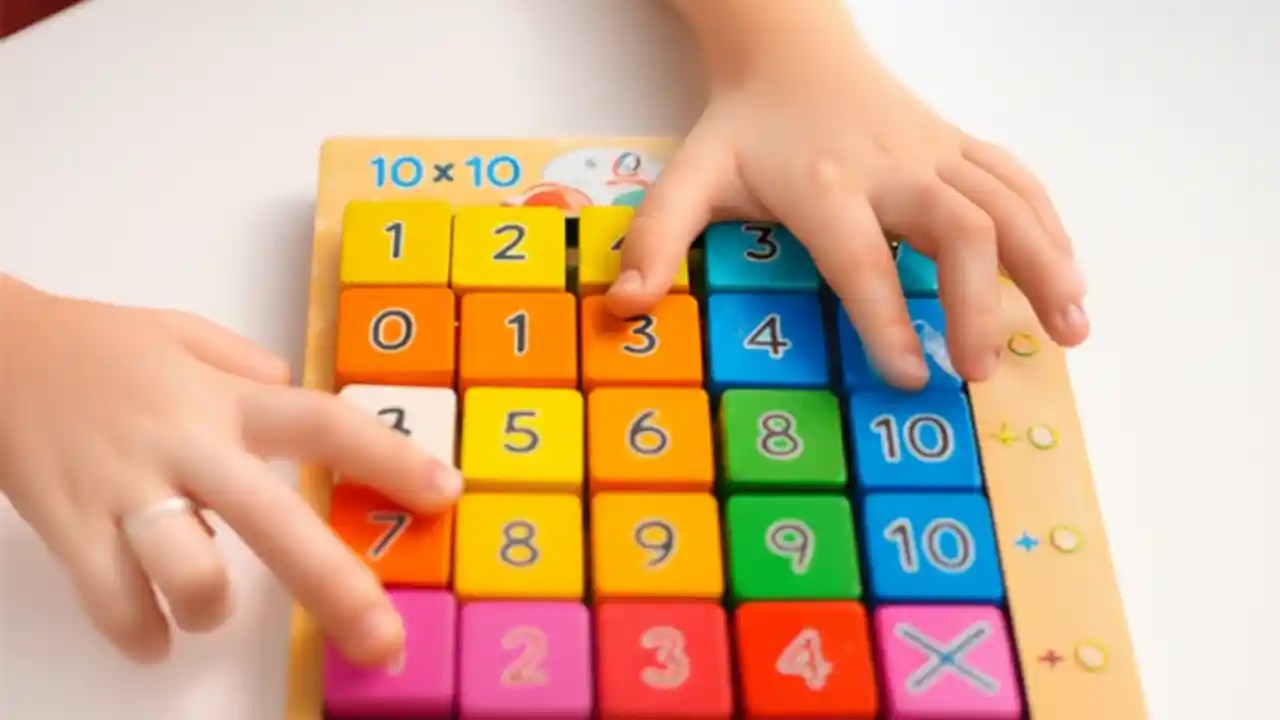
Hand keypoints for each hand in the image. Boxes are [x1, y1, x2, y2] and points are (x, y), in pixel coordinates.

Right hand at [0, 277, 460, 666]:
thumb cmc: (99, 348)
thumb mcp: (187, 334)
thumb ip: (249, 364)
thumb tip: (297, 387)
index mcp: (224, 399)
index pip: (325, 424)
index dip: (391, 458)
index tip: (446, 494)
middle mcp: (186, 445)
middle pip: (276, 521)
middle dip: (336, 587)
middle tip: (382, 641)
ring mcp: (126, 491)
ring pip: (191, 574)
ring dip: (211, 607)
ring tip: (205, 606)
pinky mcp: (67, 526)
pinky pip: (114, 604)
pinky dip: (142, 632)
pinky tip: (153, 630)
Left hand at [606, 30, 1086, 388]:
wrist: (790, 50)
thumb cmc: (744, 128)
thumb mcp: (689, 178)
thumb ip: (657, 240)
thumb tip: (622, 309)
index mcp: (822, 183)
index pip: (861, 259)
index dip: (888, 319)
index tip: (913, 377)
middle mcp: (890, 165)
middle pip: (957, 229)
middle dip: (979, 302)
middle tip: (982, 371)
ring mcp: (933, 152)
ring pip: (1006, 203)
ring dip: (1045, 266)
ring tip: (1070, 331)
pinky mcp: (959, 145)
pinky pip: (1018, 182)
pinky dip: (1050, 228)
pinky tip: (1068, 278)